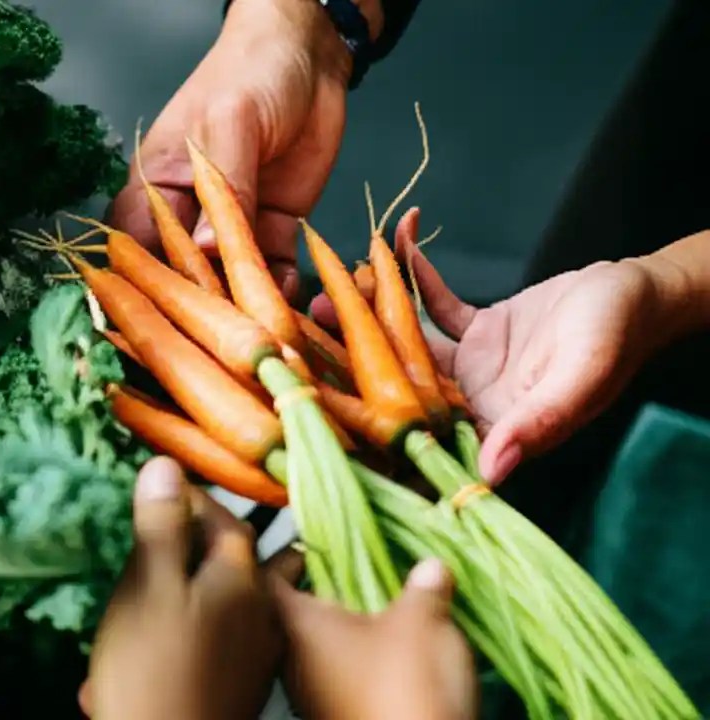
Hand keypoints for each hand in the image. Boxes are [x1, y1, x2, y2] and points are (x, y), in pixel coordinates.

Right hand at [80, 457, 280, 719]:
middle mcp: (259, 613)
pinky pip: (234, 640)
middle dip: (222, 539)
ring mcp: (254, 653)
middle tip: (193, 524)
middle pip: (251, 560)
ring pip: (248, 600)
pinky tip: (191, 632)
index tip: (166, 484)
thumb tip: (166, 465)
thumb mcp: (148, 589)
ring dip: (225, 580)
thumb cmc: (156, 670)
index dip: (192, 498)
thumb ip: (162, 528)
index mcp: (238, 580)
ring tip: (198, 571)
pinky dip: (215, 624)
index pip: (224, 520)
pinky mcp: (240, 686)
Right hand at [108, 0, 358, 300]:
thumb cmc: (251, 72)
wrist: (311, 54)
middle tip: (225, 333)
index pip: (138, 243)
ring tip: (265, 328)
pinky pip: (270, 272)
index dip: (144, 281)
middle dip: (202, 306)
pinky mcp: (271, 229)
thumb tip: (203, 249)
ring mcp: (231, 226)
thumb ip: (224, 185)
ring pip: (228, 281)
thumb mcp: (233, 122)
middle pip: (182, 275)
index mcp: (158, 185)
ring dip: (245, 305)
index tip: (163, 314)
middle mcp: (187, 214)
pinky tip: (293, 301)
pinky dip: (281, 291)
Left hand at [267, 552, 476, 719]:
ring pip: (311, 649)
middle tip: (347, 573)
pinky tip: (381, 658)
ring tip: (372, 613)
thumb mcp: (421, 622)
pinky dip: (350, 662)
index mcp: (296, 625)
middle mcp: (290, 661)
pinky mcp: (329, 718)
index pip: (271, 576)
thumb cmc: (402, 687)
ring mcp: (307, 695)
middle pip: (289, 613)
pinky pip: (332, 678)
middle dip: (318, 592)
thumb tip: (430, 571)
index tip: (312, 542)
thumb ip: (422, 589)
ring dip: (338, 631)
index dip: (289, 555)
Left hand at [320, 210, 669, 483]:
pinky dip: (414, 273)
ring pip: (406, 344)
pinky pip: (434, 306)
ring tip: (333, 282)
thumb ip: (539, 421)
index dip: (373, 421)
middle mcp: (473, 405)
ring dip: (372, 312)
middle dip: (353, 359)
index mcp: (493, 428)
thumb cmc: (620, 334)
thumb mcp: (582, 376)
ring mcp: (472, 369)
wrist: (643, 293)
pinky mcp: (478, 333)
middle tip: (306, 326)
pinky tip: (393, 241)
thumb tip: (491, 471)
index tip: (322, 396)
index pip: (421, 435)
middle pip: (399, 387)